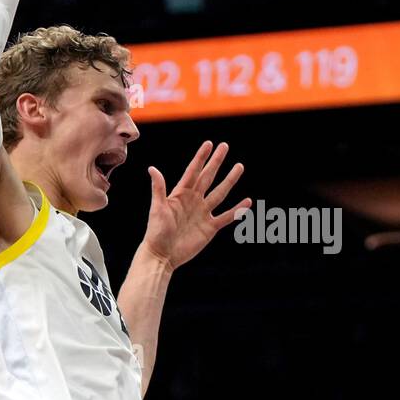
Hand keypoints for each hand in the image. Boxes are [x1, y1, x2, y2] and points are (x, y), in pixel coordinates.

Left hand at [141, 141, 250, 272]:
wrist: (163, 255)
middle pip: (208, 177)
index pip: (193, 171)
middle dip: (217, 162)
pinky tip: (247, 202)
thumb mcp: (158, 209)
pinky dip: (237, 210)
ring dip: (230, 180)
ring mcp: (203, 213)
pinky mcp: (210, 227)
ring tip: (239, 167)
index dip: (201, 157)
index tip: (209, 144)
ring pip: (220, 193)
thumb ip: (159, 189)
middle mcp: (194, 200)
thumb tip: (152, 168)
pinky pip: (226, 217)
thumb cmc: (156, 232)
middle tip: (225, 147)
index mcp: (180, 194)